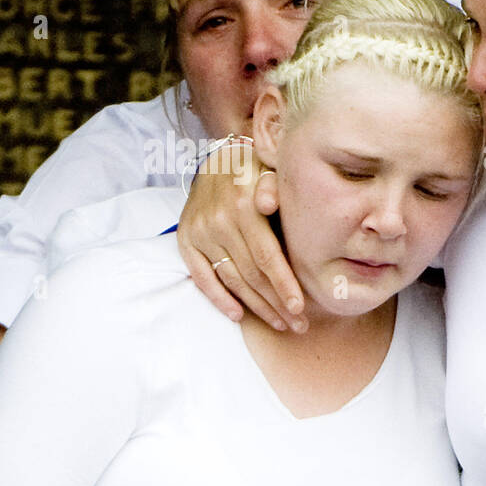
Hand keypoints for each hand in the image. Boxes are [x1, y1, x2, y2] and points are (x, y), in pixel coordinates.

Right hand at [177, 146, 306, 332]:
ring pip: (231, 279)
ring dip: (256, 308)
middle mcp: (218, 221)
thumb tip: (269, 202)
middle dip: (276, 304)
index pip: (267, 255)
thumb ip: (274, 185)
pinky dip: (219, 298)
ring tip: (280, 325)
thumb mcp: (270, 168)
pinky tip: (239, 315)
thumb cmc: (258, 170)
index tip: (299, 309)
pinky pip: (202, 276)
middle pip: (252, 274)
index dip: (284, 285)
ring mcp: (200, 232)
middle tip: (299, 326)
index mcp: (243, 205)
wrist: (219, 159)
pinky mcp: (186, 239)